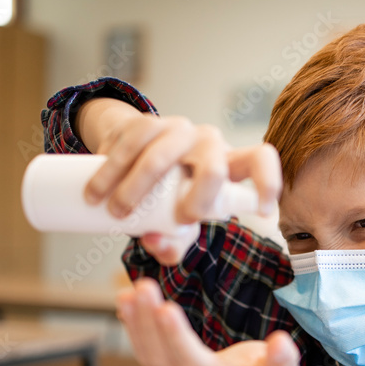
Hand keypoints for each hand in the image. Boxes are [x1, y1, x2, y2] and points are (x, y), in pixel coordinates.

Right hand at [75, 99, 281, 265]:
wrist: (131, 157)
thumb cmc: (163, 198)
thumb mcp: (174, 224)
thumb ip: (172, 243)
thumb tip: (158, 244)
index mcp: (228, 166)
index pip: (261, 160)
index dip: (268, 182)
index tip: (264, 210)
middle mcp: (209, 143)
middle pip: (214, 168)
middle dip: (196, 199)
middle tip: (173, 221)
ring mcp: (178, 129)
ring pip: (162, 160)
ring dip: (136, 190)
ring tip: (116, 214)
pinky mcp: (146, 121)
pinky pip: (130, 144)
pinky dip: (111, 171)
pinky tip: (96, 192)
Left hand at [117, 277, 299, 365]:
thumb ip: (282, 363)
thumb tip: (281, 342)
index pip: (193, 362)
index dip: (177, 338)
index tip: (166, 308)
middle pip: (163, 357)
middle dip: (149, 322)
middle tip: (143, 287)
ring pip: (148, 354)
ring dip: (136, 321)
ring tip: (130, 290)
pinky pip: (143, 350)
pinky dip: (132, 326)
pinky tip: (126, 300)